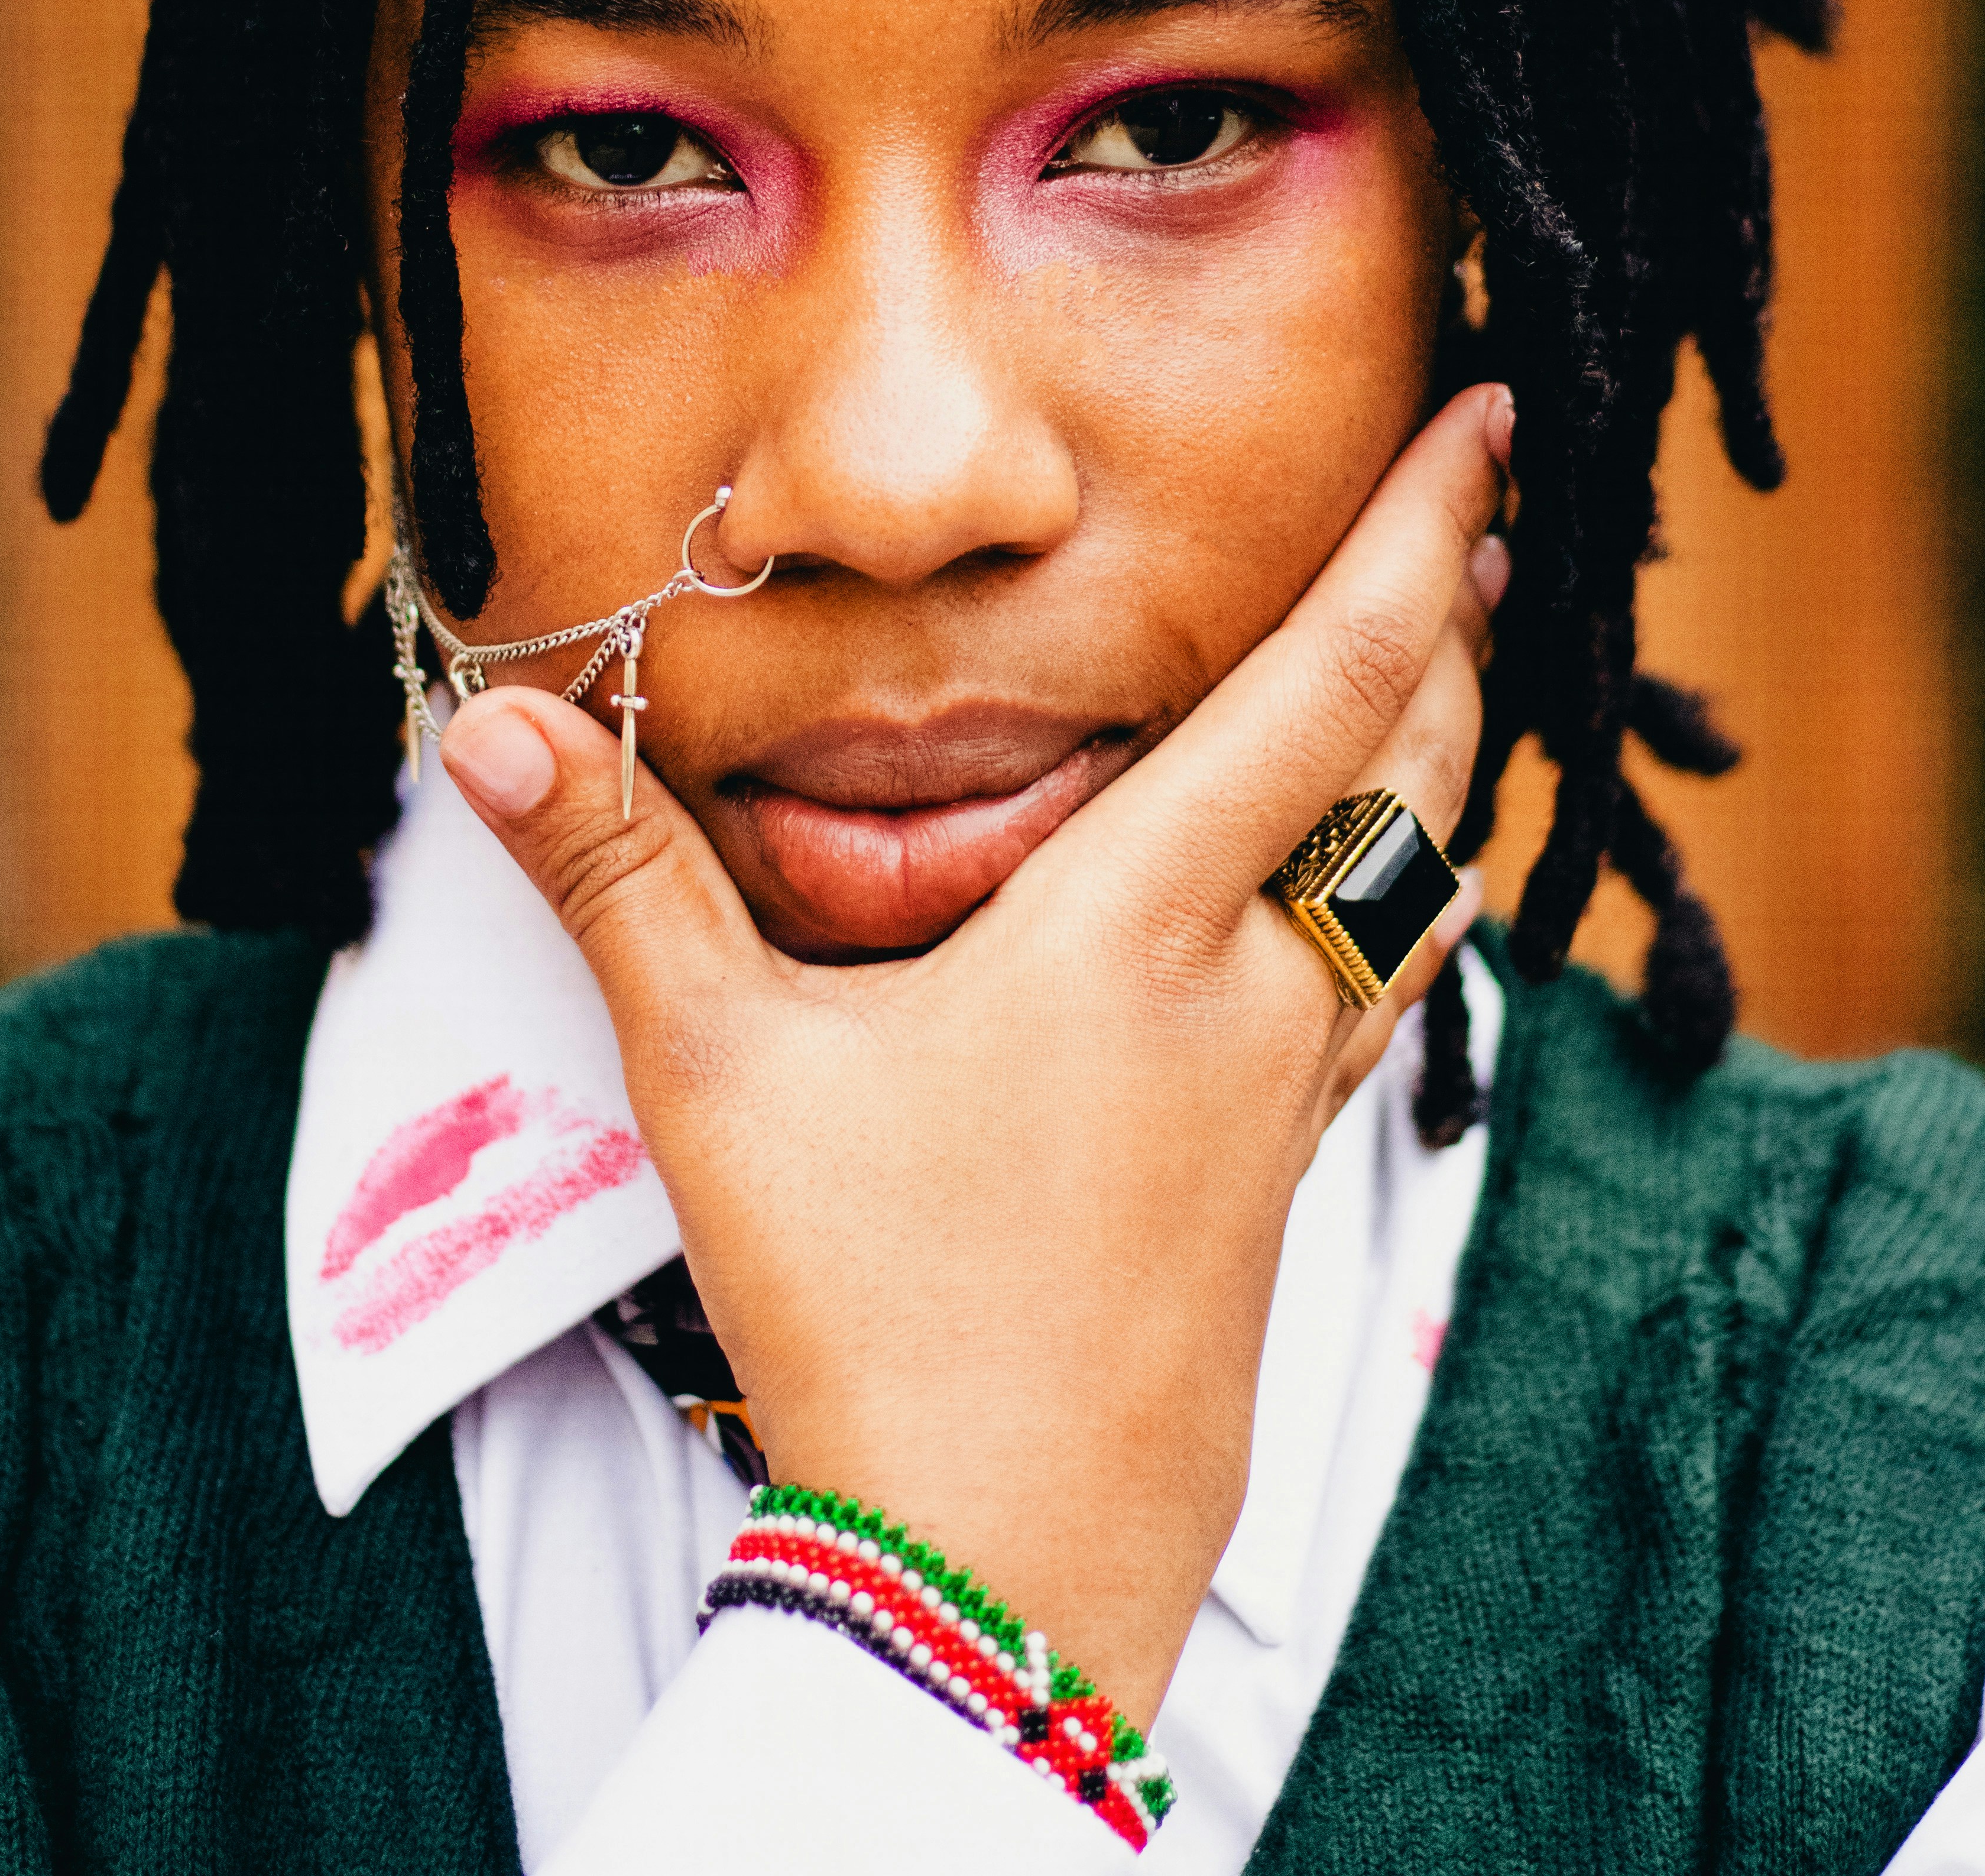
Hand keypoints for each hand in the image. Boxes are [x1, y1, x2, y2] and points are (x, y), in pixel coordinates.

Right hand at [441, 381, 1510, 1726]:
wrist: (997, 1565)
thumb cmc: (870, 1308)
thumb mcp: (721, 1078)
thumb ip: (618, 882)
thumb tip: (493, 723)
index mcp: (1141, 924)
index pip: (1326, 684)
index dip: (1416, 537)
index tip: (1491, 420)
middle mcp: (1251, 991)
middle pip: (1414, 763)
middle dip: (1452, 620)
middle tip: (1474, 514)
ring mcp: (1287, 1097)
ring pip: (1418, 879)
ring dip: (1441, 756)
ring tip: (1441, 671)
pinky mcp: (1284, 1184)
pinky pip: (1383, 991)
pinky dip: (1403, 891)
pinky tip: (1379, 902)